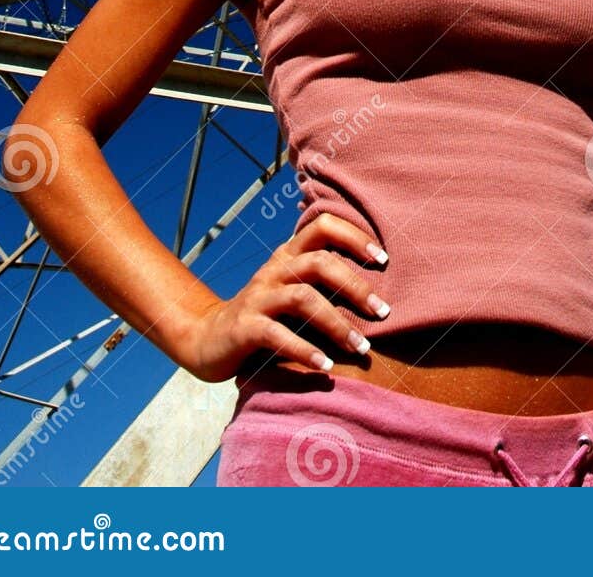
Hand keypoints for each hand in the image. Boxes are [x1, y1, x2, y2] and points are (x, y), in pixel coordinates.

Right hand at [182, 211, 389, 382]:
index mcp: (288, 254)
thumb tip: (376, 289)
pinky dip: (304, 350)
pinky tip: (324, 366)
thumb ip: (321, 282)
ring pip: (303, 298)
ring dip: (337, 323)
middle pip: (320, 262)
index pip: (323, 226)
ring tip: (360, 347)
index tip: (383, 259)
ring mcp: (258, 297)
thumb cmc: (265, 315)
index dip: (355, 236)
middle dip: (356, 286)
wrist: (208, 339)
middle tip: (383, 312)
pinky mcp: (245, 327)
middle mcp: (275, 269)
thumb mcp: (291, 290)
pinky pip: (278, 335)